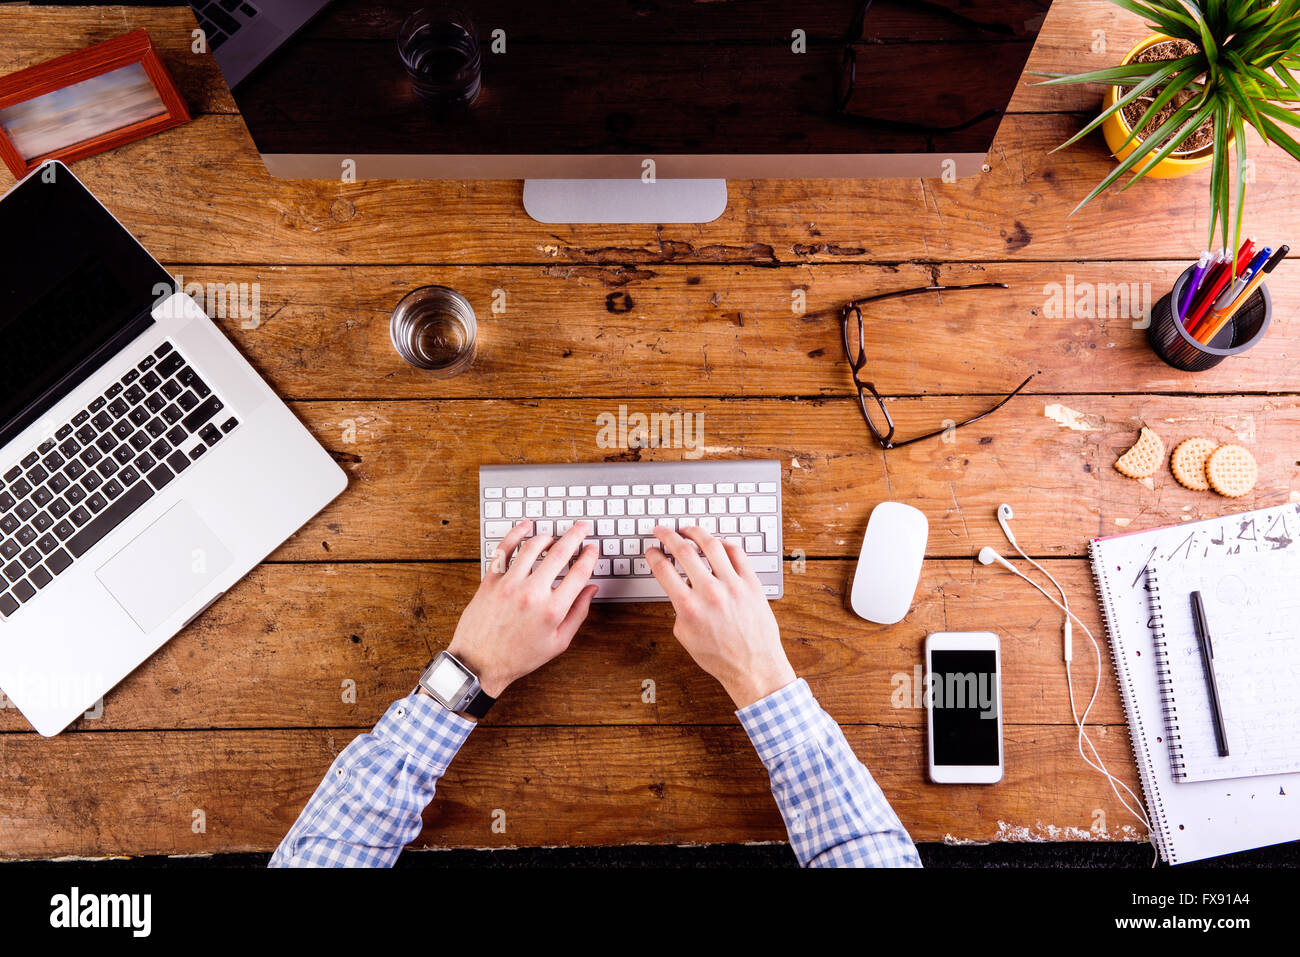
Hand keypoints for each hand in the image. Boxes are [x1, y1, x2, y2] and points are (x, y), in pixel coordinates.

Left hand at [445, 520, 598, 700]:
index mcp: (552, 610)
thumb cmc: (519, 657)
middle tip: (581, 528)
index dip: (589, 556)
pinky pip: (504, 549)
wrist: (479, 663)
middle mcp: (532, 593)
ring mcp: (509, 585)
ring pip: (532, 547)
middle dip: (575, 536)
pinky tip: (525, 527)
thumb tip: (591, 590)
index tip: (592, 548)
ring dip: (547, 536)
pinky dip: (516, 534)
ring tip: (553, 536)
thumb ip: (578, 614)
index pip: (579, 573)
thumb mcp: (558, 643)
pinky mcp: (490, 581)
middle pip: (559, 553)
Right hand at [646, 525, 795, 708]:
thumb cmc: (721, 657)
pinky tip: (716, 543)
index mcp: (688, 607)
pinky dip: (724, 544)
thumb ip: (678, 609)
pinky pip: (737, 553)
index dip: (653, 555)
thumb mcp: (685, 636)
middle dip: (667, 536)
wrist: (754, 667)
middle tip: (662, 530)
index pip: (664, 569)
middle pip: (683, 551)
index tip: (652, 550)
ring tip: (687, 530)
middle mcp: (710, 593)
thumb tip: (678, 588)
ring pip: (711, 545)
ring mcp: (733, 586)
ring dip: (695, 532)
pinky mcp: (752, 584)